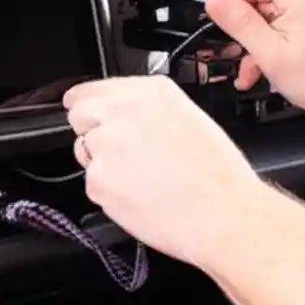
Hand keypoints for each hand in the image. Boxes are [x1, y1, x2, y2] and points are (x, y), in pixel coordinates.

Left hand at [63, 75, 263, 268]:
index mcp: (150, 91)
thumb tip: (122, 115)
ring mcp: (107, 144)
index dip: (90, 105)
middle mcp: (123, 111)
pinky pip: (93, 184)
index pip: (92, 89)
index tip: (89, 113)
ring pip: (85, 152)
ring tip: (143, 179)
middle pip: (79, 115)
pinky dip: (110, 194)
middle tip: (123, 155)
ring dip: (104, 165)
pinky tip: (141, 196)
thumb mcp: (189, 118)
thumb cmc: (218, 175)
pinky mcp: (99, 179)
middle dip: (92, 133)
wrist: (225, 215)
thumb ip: (147, 110)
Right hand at [203, 0, 304, 120]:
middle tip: (242, 52)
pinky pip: (289, 22)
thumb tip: (215, 2)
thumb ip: (239, 24)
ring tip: (256, 68)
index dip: (232, 1)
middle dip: (245, 27)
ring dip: (259, 40)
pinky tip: (272, 66)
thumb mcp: (270, 54)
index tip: (228, 26)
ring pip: (272, 13)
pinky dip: (276, 42)